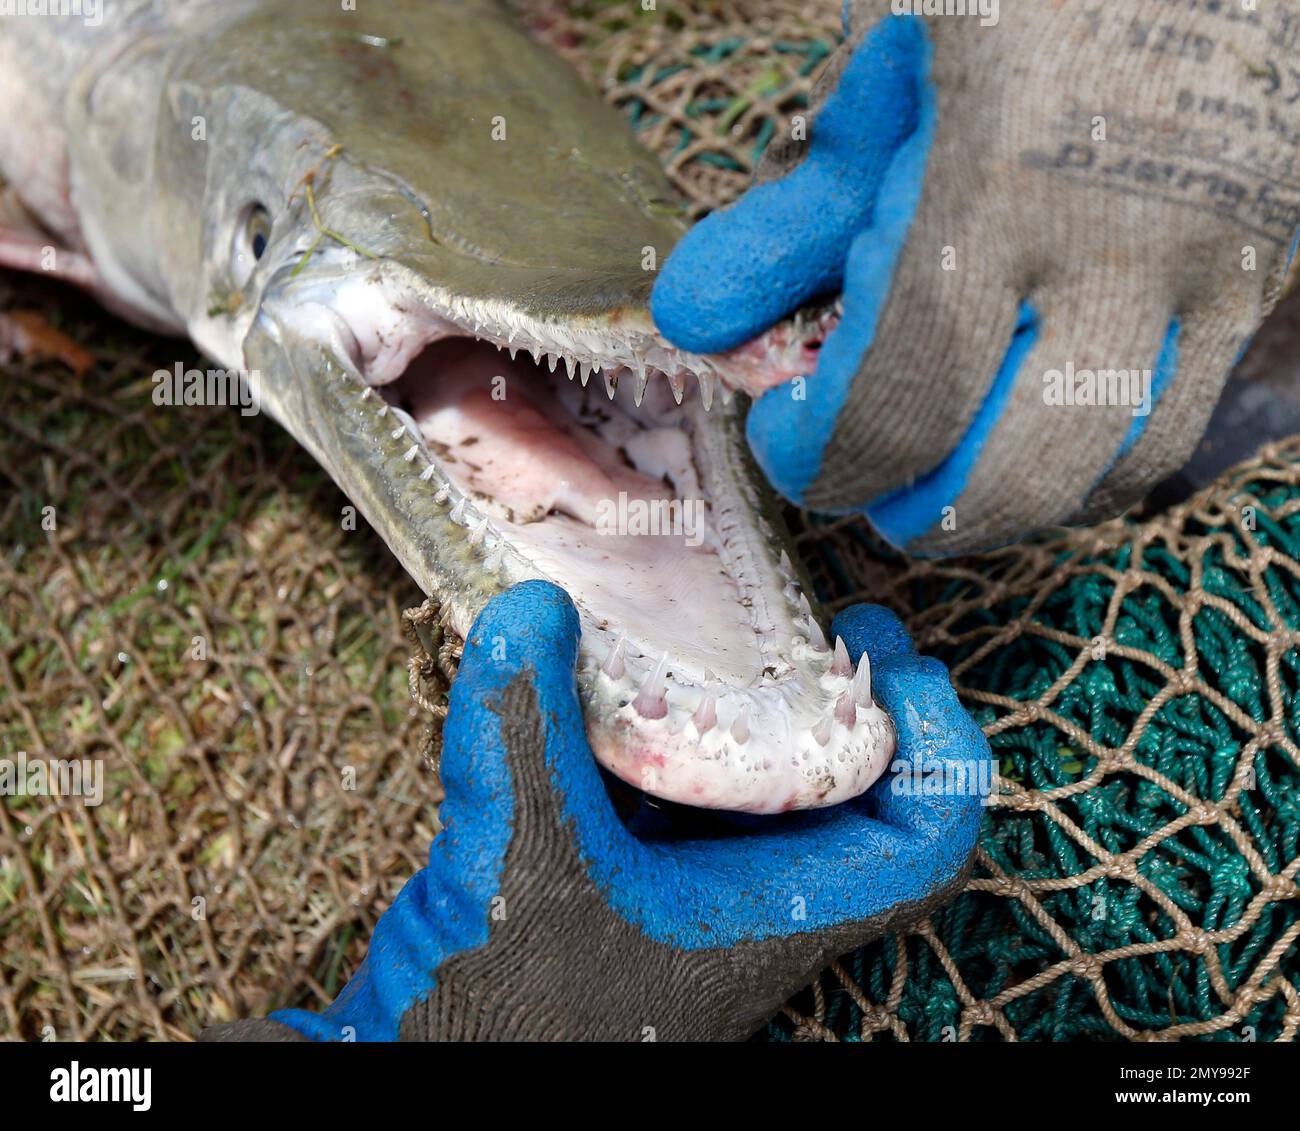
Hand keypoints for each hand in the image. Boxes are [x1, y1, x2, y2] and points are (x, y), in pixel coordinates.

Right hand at [202, 580, 986, 1041]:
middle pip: (855, 801)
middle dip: (855, 707)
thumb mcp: (519, 858)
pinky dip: (681, 734)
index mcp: (767, 915)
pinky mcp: (631, 879)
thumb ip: (525, 729)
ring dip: (769, 716)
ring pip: (769, 794)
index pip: (918, 844)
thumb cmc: (503, 1016)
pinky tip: (634, 684)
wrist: (435, 1074)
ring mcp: (690, 893)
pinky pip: (686, 795)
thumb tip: (537, 607)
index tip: (902, 665)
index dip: (938, 750)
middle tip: (835, 630)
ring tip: (745, 636)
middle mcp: (746, 904)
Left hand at [652, 1, 1299, 553]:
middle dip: (916, 511)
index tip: (780, 435)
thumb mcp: (880, 85)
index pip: (898, 400)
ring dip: (1008, 507)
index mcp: (997, 184)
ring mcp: (1218, 262)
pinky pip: (1179, 419)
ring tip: (940, 478)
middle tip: (864, 486)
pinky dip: (1088, 460)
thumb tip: (694, 324)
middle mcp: (1123, 243)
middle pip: (1016, 473)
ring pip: (1114, 469)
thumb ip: (790, 218)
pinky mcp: (1267, 270)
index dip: (822, 456)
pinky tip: (1025, 432)